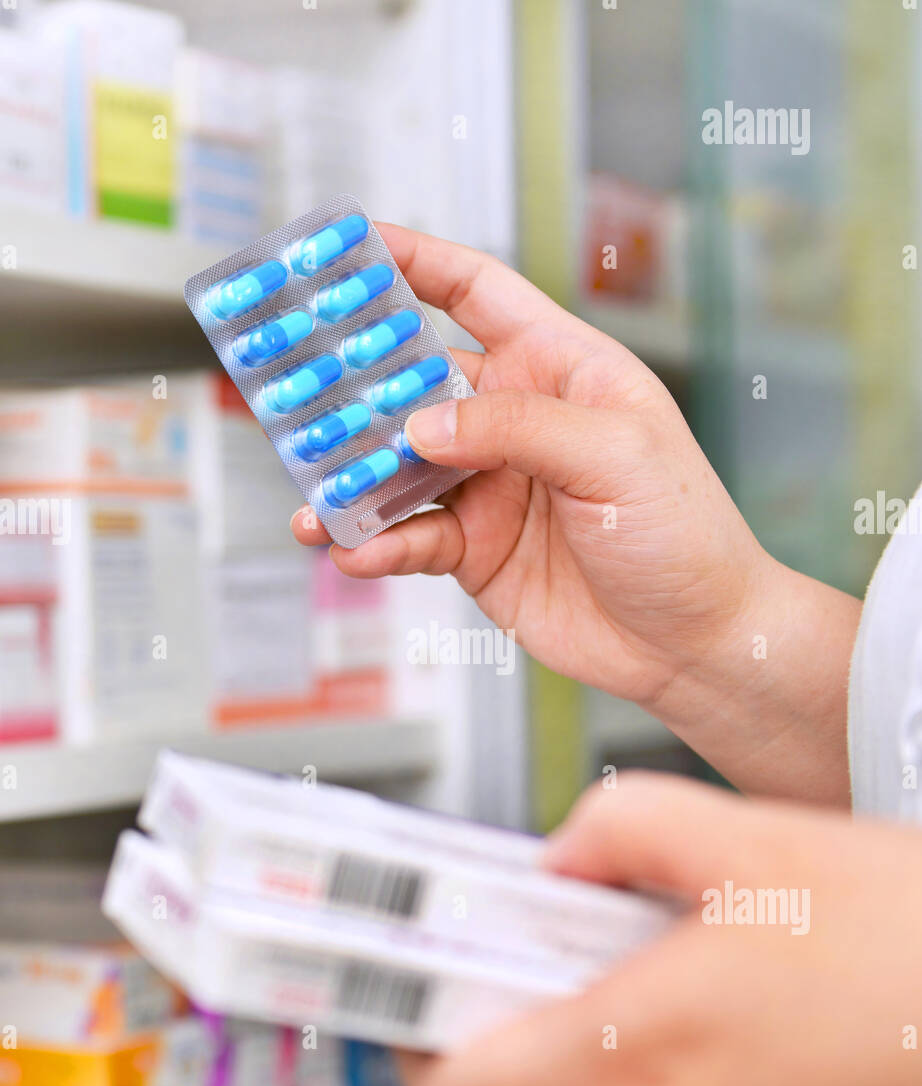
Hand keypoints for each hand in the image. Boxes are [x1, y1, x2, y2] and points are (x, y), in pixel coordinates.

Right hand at [292, 226, 858, 803]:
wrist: (693, 642)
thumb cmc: (684, 532)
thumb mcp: (614, 455)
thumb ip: (516, 427)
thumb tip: (419, 424)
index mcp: (560, 367)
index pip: (476, 291)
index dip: (413, 261)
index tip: (347, 246)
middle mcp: (515, 418)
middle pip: (413, 380)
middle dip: (352, 378)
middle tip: (292, 381)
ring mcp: (489, 485)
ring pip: (397, 464)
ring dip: (349, 471)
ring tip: (309, 486)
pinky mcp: (474, 549)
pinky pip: (409, 535)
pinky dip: (376, 542)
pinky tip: (353, 548)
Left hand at [399, 773, 921, 1085]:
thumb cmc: (908, 945)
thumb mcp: (757, 841)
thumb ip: (625, 828)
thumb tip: (562, 854)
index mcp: (640, 1052)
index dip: (419, 1045)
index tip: (423, 998)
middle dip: (487, 1061)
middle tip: (515, 990)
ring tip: (612, 1011)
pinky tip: (688, 1057)